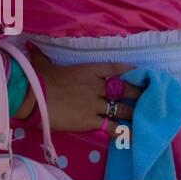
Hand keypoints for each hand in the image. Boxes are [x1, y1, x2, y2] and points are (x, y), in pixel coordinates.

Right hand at [25, 47, 140, 133]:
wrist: (30, 98)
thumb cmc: (36, 79)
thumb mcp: (42, 64)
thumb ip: (41, 56)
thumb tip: (31, 45)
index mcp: (88, 70)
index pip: (117, 69)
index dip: (132, 72)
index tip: (143, 75)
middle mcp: (96, 86)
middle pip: (126, 90)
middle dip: (139, 94)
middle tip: (150, 98)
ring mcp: (95, 104)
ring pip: (123, 109)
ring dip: (134, 114)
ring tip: (145, 118)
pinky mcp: (90, 121)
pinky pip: (112, 127)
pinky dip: (123, 131)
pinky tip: (132, 134)